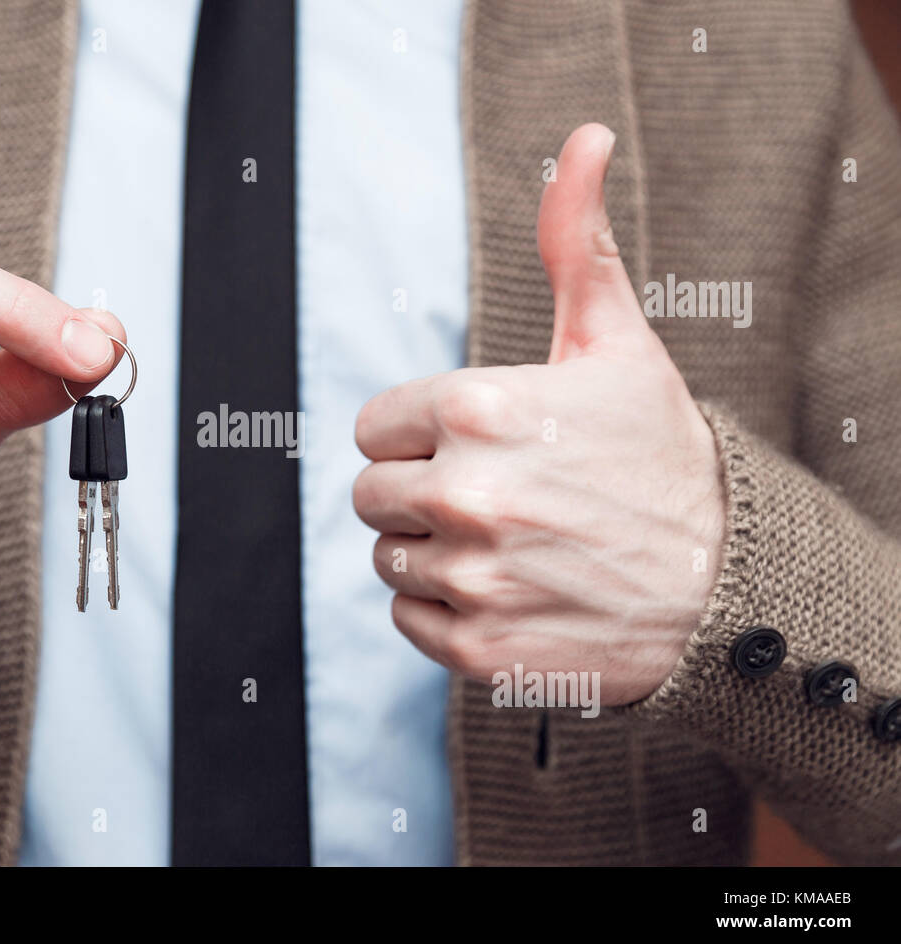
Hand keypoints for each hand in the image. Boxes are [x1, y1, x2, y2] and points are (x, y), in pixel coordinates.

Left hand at [353, 124, 723, 705]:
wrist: (728, 582)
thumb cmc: (659, 455)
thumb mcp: (616, 342)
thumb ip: (574, 244)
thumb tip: (582, 141)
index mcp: (479, 408)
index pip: (373, 425)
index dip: (419, 433)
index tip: (471, 444)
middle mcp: (466, 493)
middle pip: (371, 492)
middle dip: (418, 490)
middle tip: (492, 496)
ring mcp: (470, 576)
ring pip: (388, 558)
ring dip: (431, 551)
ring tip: (507, 545)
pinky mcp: (476, 646)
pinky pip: (408, 620)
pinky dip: (445, 612)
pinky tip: (507, 592)